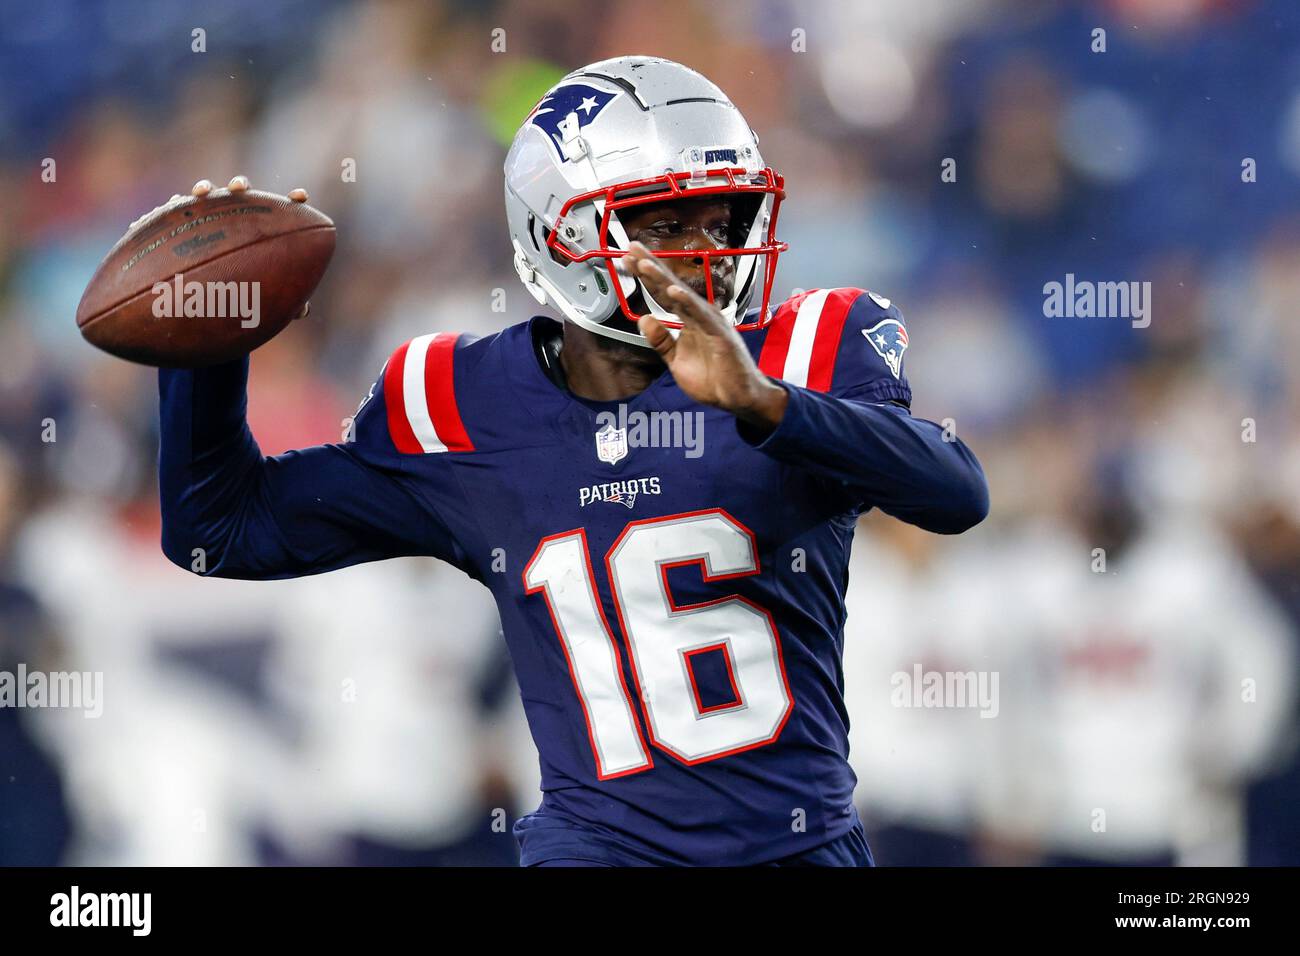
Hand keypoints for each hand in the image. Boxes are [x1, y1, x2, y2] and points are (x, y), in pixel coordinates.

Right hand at [130, 176, 311, 318]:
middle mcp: (232, 215)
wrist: (200, 288)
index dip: (290, 200)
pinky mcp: (177, 223)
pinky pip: (168, 216)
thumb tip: (303, 311)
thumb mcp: (260, 297)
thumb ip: (280, 299)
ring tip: (200, 192)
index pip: (278, 208)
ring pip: (201, 197)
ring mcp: (205, 215)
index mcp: (258, 226)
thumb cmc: (241, 289)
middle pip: (237, 193)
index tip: (301, 196)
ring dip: (201, 190)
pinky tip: (149, 220)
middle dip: (240, 186)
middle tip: (240, 188)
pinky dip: (163, 215)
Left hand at [624, 242, 786, 429]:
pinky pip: (702, 317)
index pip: (663, 293)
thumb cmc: (713, 379)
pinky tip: (674, 291)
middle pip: (671, 286)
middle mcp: (698, 316)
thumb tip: (644, 319)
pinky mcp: (720, 336)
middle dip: (651, 267)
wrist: (737, 398)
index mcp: (688, 320)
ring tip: (645, 265)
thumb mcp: (676, 360)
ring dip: (663, 279)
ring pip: (683, 296)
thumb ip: (661, 340)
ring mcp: (710, 323)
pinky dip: (688, 303)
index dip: (646, 276)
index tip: (627, 259)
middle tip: (632, 248)